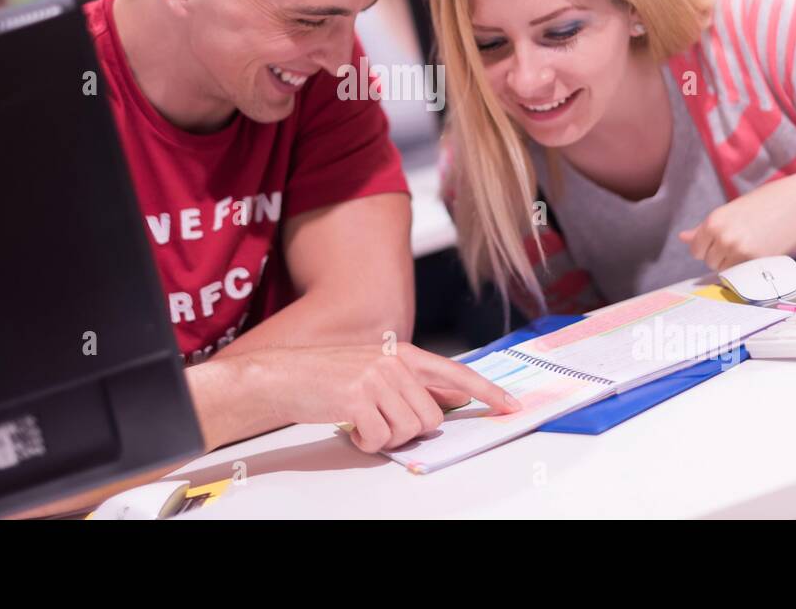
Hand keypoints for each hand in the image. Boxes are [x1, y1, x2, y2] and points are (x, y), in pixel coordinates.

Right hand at [248, 343, 520, 452]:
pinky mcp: (359, 398)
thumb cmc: (328, 377)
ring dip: (386, 436)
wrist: (284, 376)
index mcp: (403, 353)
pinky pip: (380, 438)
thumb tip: (450, 398)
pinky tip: (350, 426)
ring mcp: (377, 378)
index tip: (511, 406)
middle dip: (410, 429)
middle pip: (431, 416)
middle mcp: (394, 362)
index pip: (456, 372)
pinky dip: (365, 442)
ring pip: (408, 429)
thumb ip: (412, 382)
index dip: (487, 392)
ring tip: (362, 421)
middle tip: (381, 422)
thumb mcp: (376, 370)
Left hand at [678, 165, 795, 272]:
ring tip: (757, 247)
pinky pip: (744, 277)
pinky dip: (751, 272)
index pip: (696, 249)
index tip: (726, 242)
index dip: (709, 248)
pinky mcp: (759, 262)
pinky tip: (764, 254)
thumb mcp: (735, 209)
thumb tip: (683, 237)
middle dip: (724, 257)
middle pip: (710, 262)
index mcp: (715, 221)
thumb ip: (709, 228)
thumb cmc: (773, 201)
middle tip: (747, 242)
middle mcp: (723, 237)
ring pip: (726, 272)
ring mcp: (740, 252)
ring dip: (737, 266)